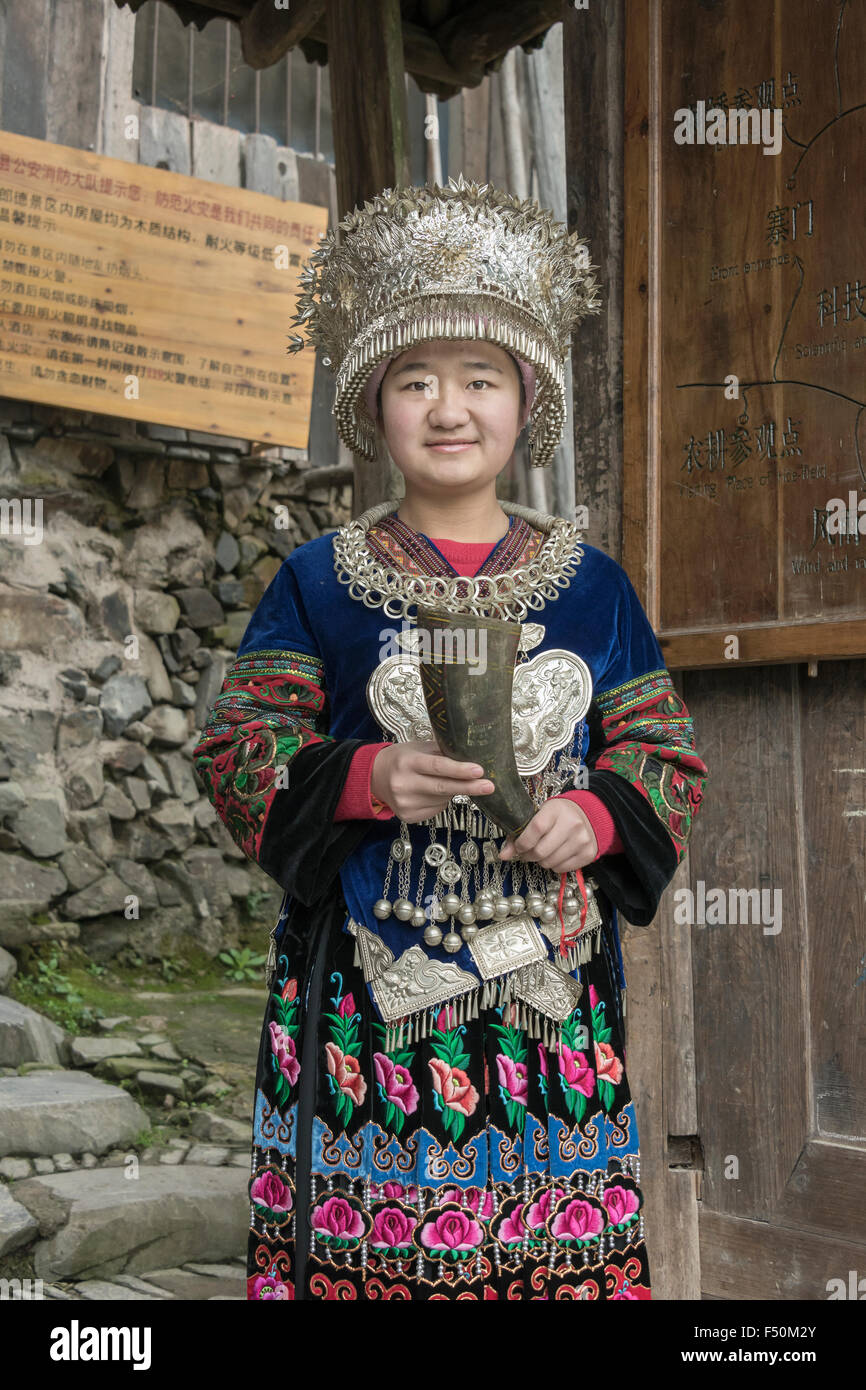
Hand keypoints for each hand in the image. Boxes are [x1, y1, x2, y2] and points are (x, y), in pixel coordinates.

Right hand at [370, 739, 494, 823]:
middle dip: (468, 787)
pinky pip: (436, 809)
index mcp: (408, 762)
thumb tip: (471, 753)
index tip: (479, 770)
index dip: (459, 770)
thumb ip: (442, 751)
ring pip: (442, 800)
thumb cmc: (402, 759)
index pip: (438, 767)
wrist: (374, 777)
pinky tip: (432, 793)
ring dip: (452, 792)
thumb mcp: (418, 748)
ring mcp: (405, 803)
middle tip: (489, 786)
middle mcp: (404, 784)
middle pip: (442, 788)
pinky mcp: (407, 816)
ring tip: (445, 782)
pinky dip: (441, 801)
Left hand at [499, 798, 597, 872]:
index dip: (522, 842)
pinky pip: (562, 869)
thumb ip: (519, 834)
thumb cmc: (559, 815)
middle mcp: (572, 824)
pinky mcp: (588, 853)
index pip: (536, 829)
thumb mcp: (539, 815)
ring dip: (541, 861)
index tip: (519, 846)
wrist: (588, 815)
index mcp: (556, 810)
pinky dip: (554, 865)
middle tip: (528, 852)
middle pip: (541, 851)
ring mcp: (581, 840)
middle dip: (529, 855)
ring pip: (550, 863)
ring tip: (543, 852)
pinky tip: (555, 855)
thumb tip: (503, 855)